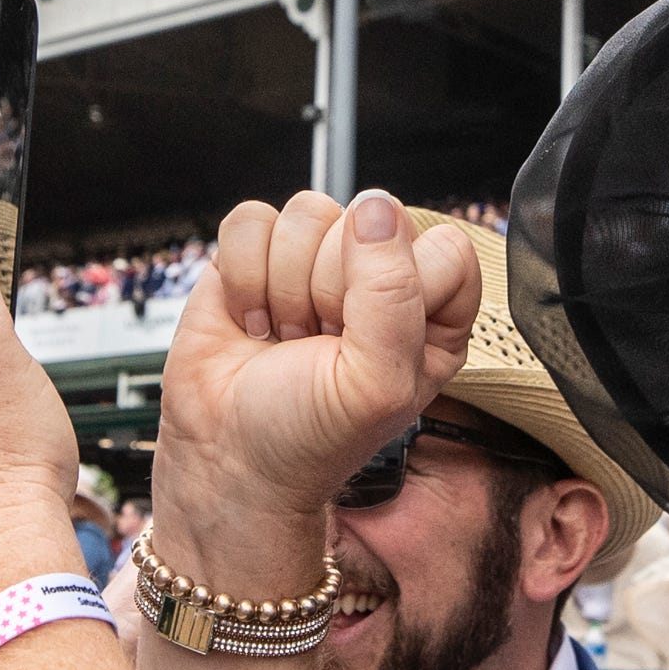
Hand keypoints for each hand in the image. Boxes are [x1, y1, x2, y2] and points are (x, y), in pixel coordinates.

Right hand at [148, 192, 480, 591]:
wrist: (227, 460)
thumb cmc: (309, 439)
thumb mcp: (375, 383)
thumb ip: (392, 294)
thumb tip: (374, 209)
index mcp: (431, 313)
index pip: (441, 247)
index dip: (398, 284)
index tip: (366, 337)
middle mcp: (378, 280)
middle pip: (366, 221)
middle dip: (328, 290)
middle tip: (318, 344)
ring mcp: (314, 262)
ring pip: (306, 213)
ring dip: (282, 287)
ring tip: (285, 336)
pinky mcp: (256, 256)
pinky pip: (251, 219)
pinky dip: (241, 276)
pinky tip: (251, 319)